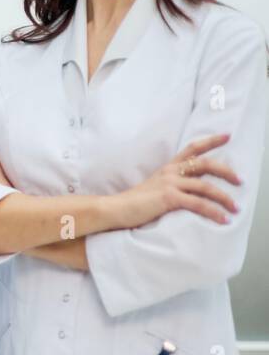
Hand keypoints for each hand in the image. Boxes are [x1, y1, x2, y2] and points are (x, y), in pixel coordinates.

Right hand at [108, 133, 239, 228]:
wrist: (114, 209)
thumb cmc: (133, 203)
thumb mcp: (154, 188)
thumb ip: (171, 186)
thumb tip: (191, 192)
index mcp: (167, 168)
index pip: (192, 148)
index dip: (211, 141)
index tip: (227, 136)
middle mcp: (170, 172)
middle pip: (205, 164)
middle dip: (227, 171)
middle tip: (240, 180)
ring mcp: (169, 183)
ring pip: (206, 186)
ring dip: (225, 198)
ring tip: (236, 208)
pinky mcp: (169, 197)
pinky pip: (199, 204)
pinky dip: (214, 212)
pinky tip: (223, 219)